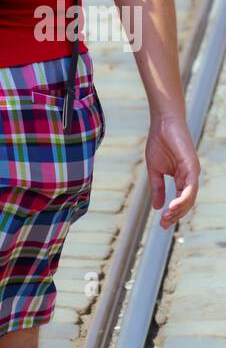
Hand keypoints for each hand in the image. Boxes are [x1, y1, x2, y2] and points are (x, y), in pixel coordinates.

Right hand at [146, 113, 200, 229]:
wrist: (162, 122)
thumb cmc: (159, 142)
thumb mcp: (155, 170)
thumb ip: (157, 188)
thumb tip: (157, 208)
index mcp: (181, 178)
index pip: (180, 201)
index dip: (172, 214)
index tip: (161, 224)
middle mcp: (189, 177)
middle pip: (187, 203)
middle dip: (175, 215)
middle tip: (163, 224)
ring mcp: (192, 172)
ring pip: (190, 197)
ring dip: (179, 209)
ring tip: (167, 217)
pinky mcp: (192, 165)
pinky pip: (190, 186)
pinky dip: (183, 197)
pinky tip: (174, 205)